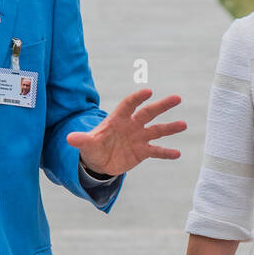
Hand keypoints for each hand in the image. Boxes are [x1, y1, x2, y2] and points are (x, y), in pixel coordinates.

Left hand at [66, 89, 184, 176]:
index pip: (128, 105)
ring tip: (183, 124)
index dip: (137, 98)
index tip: (148, 92)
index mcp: (118, 119)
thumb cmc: (93, 148)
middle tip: (176, 98)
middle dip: (161, 106)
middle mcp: (131, 125)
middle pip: (148, 113)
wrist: (100, 162)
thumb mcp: (86, 145)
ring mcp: (139, 138)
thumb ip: (81, 140)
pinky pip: (157, 151)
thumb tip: (70, 138)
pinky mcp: (143, 151)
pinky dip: (166, 152)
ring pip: (157, 130)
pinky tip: (177, 153)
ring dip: (170, 128)